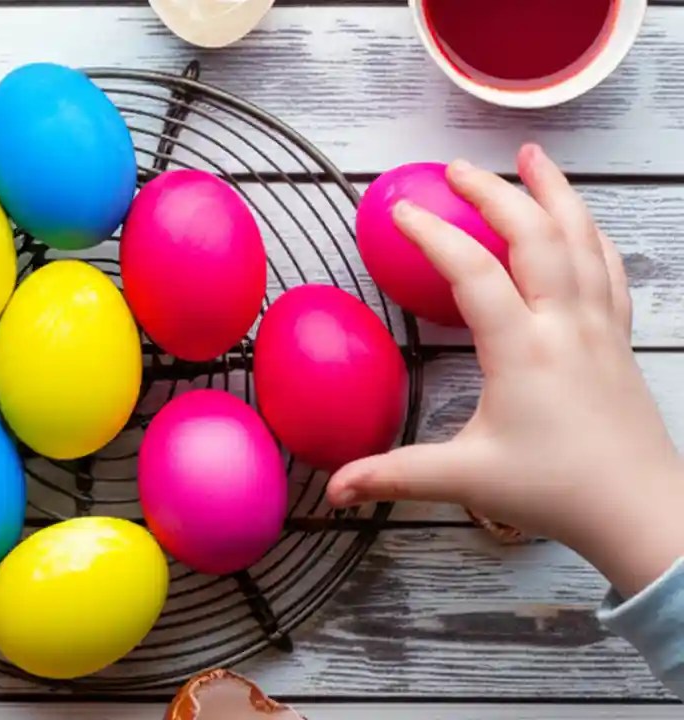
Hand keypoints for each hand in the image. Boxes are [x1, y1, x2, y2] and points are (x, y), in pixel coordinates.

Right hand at [327, 144, 683, 596]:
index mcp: (522, 349)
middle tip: (457, 168)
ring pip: (582, 238)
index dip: (433, 234)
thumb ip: (394, 475)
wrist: (641, 511)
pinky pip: (608, 268)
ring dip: (556, 192)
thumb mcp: (465, 479)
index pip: (473, 271)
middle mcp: (564, 324)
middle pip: (534, 234)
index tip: (402, 211)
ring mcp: (598, 326)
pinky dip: (590, 232)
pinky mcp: (618, 339)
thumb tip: (333, 489)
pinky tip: (580, 220)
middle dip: (494, 193)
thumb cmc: (555, 490)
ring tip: (534, 156)